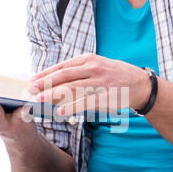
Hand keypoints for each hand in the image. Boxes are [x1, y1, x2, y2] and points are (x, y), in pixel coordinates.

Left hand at [27, 54, 151, 117]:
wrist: (141, 84)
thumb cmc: (116, 76)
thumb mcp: (98, 66)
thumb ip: (79, 71)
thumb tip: (55, 81)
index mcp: (89, 59)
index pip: (62, 66)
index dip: (45, 74)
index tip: (32, 81)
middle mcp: (93, 68)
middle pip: (64, 76)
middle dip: (45, 83)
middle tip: (30, 90)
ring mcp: (100, 82)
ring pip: (72, 88)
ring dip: (53, 94)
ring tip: (39, 100)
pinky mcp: (107, 96)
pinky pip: (86, 102)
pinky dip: (72, 107)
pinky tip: (60, 112)